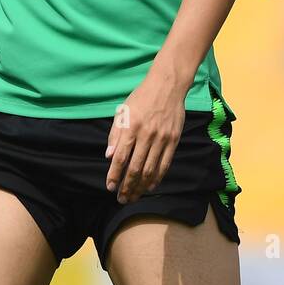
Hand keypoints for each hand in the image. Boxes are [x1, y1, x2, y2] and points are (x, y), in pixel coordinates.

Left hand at [105, 68, 187, 203]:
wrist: (168, 86)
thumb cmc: (141, 98)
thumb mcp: (123, 111)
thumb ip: (115, 134)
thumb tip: (109, 156)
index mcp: (131, 126)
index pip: (121, 157)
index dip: (114, 174)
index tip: (110, 187)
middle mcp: (147, 135)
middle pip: (135, 168)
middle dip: (127, 186)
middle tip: (121, 198)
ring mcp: (162, 139)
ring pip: (150, 170)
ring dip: (141, 186)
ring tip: (133, 196)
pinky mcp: (174, 140)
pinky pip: (164, 164)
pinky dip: (157, 178)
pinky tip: (150, 186)